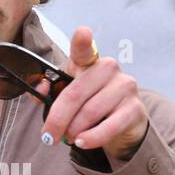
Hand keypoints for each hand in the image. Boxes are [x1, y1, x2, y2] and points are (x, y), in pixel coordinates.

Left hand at [34, 26, 148, 159]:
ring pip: (89, 113)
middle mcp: (109, 68)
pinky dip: (91, 138)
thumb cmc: (89, 104)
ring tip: (68, 139)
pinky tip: (82, 142)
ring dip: (73, 131)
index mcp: (89, 62)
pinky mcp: (134, 108)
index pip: (84, 49)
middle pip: (75, 94)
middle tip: (48, 137)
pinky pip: (108, 127)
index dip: (83, 41)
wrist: (122, 123)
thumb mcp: (67, 96)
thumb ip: (49, 92)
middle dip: (57, 119)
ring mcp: (125, 87)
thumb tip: (40, 89)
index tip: (83, 32)